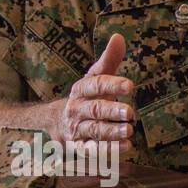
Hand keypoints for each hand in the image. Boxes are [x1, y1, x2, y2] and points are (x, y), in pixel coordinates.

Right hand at [51, 33, 136, 151]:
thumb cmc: (85, 97)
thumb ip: (108, 60)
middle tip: (130, 112)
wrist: (57, 122)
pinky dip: (108, 150)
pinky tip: (125, 147)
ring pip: (93, 130)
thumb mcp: (94, 78)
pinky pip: (92, 150)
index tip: (130, 86)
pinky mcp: (80, 147)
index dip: (112, 85)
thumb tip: (118, 36)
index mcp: (81, 90)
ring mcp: (77, 129)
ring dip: (111, 131)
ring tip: (128, 130)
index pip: (95, 85)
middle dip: (111, 110)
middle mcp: (77, 109)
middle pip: (94, 109)